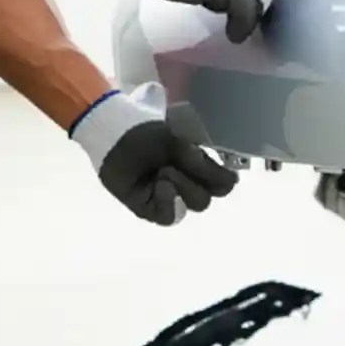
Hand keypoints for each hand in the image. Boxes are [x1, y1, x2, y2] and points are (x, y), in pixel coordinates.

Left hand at [70, 86, 238, 225]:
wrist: (111, 128)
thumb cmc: (144, 128)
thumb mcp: (180, 142)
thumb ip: (203, 163)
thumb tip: (233, 181)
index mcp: (194, 166)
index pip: (222, 185)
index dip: (221, 181)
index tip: (214, 171)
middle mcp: (182, 183)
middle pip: (205, 199)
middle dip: (197, 183)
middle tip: (177, 165)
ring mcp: (164, 196)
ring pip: (191, 207)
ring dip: (184, 189)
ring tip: (164, 171)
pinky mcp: (145, 206)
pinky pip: (167, 217)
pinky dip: (168, 202)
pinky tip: (161, 185)